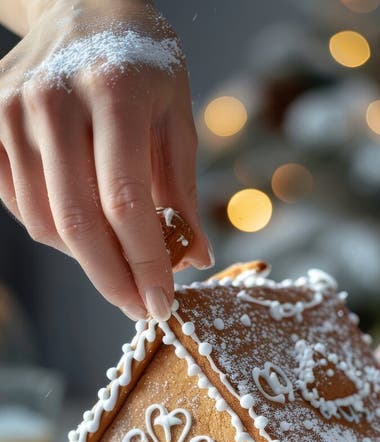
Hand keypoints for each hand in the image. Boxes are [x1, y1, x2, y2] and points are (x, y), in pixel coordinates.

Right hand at [0, 0, 211, 319]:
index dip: (144, 264)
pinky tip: (84, 225)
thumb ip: (183, 191)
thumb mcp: (177, 118)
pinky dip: (54, 231)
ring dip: (85, 257)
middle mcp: (54, 100)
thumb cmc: (141, 66)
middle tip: (139, 308)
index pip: (126, 202)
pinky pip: (19, 206)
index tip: (162, 305)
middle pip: (79, 223)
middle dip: (113, 280)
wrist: (82, 6)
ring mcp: (13, 112)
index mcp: (113, 92)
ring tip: (118, 256)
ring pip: (44, 223)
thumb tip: (196, 259)